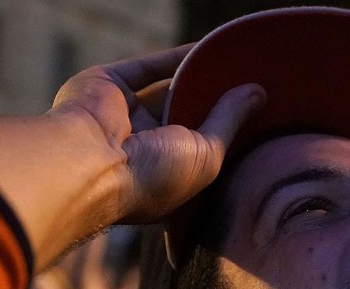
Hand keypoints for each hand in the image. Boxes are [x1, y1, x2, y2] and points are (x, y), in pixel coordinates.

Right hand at [49, 44, 265, 224]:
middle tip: (247, 86)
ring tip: (230, 65)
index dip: (223, 137)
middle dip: (210, 105)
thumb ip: (229, 123)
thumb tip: (258, 95)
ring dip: (194, 79)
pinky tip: (204, 48)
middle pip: (181, 120)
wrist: (91, 163)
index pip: (196, 156)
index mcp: (158, 179)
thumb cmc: (152, 177)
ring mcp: (120, 118)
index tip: (257, 120)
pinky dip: (174, 58)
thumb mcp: (206, 156)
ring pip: (164, 92)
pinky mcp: (106, 86)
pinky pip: (146, 67)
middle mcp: (137, 151)